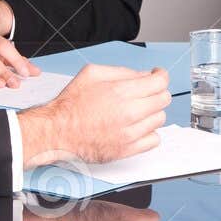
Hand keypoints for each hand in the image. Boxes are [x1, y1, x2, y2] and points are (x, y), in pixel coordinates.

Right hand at [18, 63, 170, 165]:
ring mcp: (129, 134)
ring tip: (136, 111)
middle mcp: (128, 113)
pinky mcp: (127, 150)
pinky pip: (154, 140)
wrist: (57, 132)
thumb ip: (121, 71)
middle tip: (145, 93)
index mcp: (120, 92)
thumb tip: (143, 75)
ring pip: (160, 119)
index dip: (161, 76)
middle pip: (164, 100)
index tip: (157, 77)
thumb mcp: (92, 73)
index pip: (160, 82)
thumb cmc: (71, 105)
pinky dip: (148, 133)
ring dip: (151, 113)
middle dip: (157, 93)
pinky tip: (136, 128)